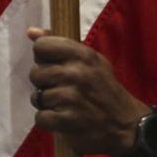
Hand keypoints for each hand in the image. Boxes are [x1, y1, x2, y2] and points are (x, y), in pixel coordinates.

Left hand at [27, 28, 148, 156]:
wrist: (125, 125)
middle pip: (35, 73)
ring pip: (37, 96)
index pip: (41, 46)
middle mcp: (75, 73)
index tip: (53, 66)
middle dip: (44, 83)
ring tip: (64, 105)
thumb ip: (60, 45)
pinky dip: (48, 121)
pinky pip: (40, 117)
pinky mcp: (66, 120)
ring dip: (47, 104)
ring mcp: (70, 97)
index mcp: (82, 55)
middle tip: (61, 89)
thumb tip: (31, 32)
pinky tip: (62, 119)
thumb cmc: (104, 89)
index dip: (43, 57)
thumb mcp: (90, 61)